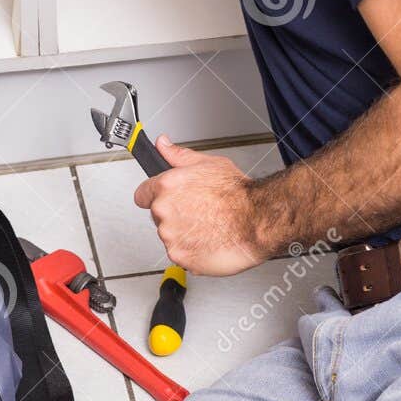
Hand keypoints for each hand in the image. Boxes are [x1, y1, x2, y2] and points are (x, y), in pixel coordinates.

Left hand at [133, 139, 264, 275]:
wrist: (258, 220)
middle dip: (174, 215)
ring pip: (170, 236)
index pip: (142, 194)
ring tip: (208, 226)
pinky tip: (209, 240)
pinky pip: (181, 254)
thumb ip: (178, 156)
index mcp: (166, 186)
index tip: (164, 199)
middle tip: (198, 212)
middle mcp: (164, 211)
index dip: (154, 196)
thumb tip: (162, 145)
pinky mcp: (180, 256)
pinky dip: (193, 251)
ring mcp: (171, 236)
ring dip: (184, 234)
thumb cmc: (238, 194)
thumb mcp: (208, 163)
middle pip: (158, 216)